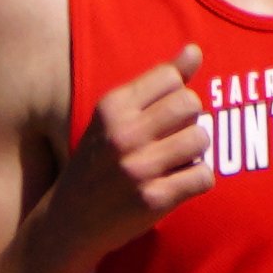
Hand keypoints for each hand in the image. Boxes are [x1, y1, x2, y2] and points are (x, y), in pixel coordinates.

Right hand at [44, 45, 211, 265]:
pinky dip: (198, 180)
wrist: (68, 222)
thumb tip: (195, 50)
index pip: (172, 78)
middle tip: (176, 138)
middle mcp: (123, 134)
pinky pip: (203, 176)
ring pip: (201, 139)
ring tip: (177, 161)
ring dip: (197, 152)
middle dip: (192, 120)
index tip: (164, 116)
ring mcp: (138, 168)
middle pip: (190, 104)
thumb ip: (156, 83)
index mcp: (111, 107)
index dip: (177, 95)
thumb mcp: (115, 118)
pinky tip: (179, 184)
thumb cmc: (98, 163)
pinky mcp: (154, 200)